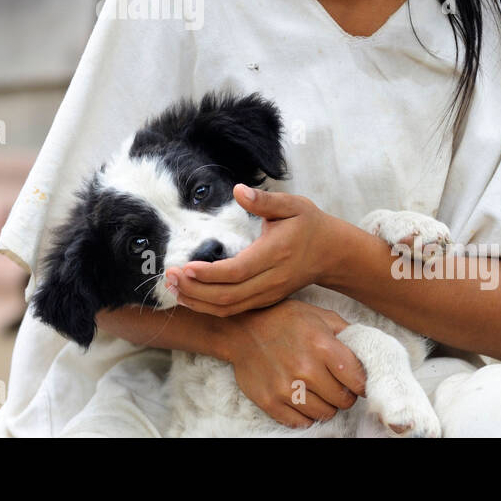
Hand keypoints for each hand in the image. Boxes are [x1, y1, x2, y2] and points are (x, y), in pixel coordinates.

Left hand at [165, 184, 340, 315]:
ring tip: (172, 288)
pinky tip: (190, 295)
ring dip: (198, 301)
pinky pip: (233, 310)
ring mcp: (268, 294)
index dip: (210, 274)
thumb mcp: (293, 204)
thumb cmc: (309, 224)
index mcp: (276, 254)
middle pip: (228, 296)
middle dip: (195, 290)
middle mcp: (271, 280)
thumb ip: (265, 200)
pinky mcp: (265, 300)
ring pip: (229, 308)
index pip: (238, 271)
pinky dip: (208, 306)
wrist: (331, 253)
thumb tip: (239, 190)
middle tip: (169, 277)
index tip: (185, 267)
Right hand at [222, 299, 365, 427]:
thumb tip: (368, 352)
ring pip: (324, 414)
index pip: (359, 381)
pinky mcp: (270, 402)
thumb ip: (346, 332)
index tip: (355, 381)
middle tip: (333, 384)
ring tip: (315, 389)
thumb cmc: (283, 320)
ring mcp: (286, 388)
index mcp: (322, 345)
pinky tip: (301, 398)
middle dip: (342, 394)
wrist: (241, 328)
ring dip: (324, 405)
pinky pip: (300, 423)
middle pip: (343, 401)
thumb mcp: (318, 315)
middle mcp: (306, 369)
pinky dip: (305, 414)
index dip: (360, 383)